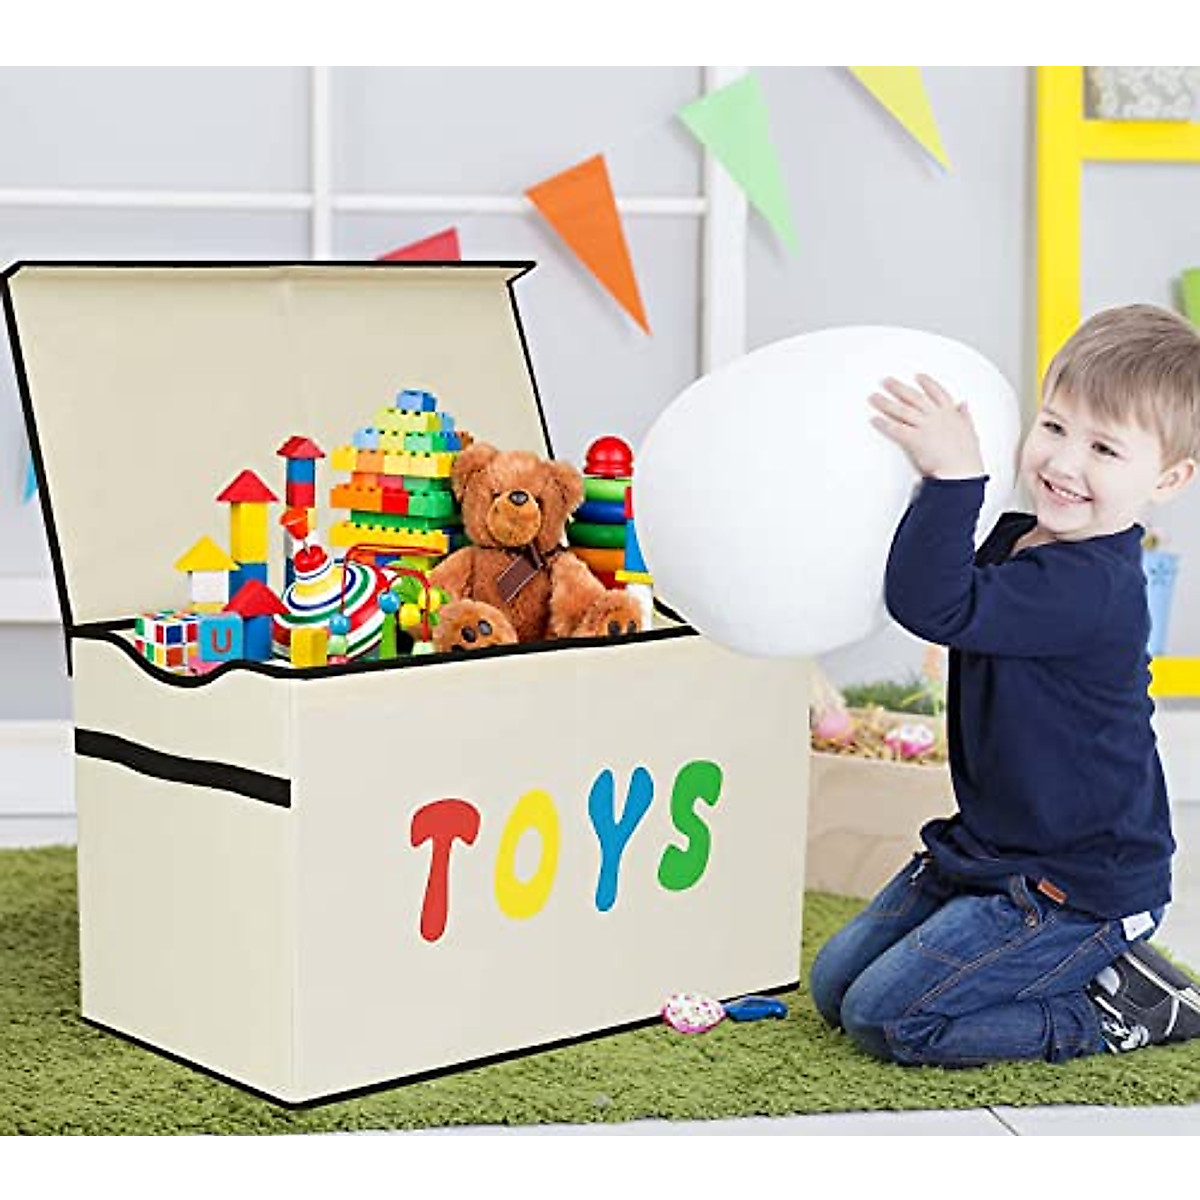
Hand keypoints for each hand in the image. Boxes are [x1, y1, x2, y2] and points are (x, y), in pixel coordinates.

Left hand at [868, 374, 985, 479]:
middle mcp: (936, 416)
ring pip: (902, 410)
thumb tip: (963, 404)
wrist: (961, 471)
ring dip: (886, 403)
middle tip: (886, 381)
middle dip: (898, 388)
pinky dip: (884, 424)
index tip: (918, 376)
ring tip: (874, 397)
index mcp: (950, 413)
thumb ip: (964, 415)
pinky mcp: (915, 439)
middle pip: (914, 397)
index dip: (927, 383)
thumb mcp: (970, 430)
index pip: (937, 392)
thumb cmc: (966, 456)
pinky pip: (896, 429)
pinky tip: (875, 419)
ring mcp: (925, 427)